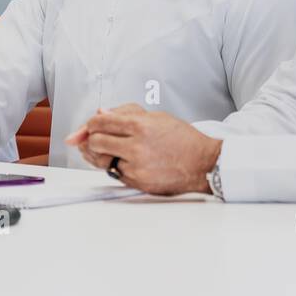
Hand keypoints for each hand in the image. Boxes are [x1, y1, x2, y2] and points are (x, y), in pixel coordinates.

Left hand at [70, 106, 220, 195]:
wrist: (203, 163)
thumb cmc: (184, 139)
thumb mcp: (157, 117)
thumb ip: (127, 114)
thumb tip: (102, 114)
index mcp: (140, 125)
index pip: (100, 122)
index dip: (92, 123)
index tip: (93, 125)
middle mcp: (136, 146)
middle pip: (95, 142)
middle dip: (93, 139)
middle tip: (98, 138)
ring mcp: (135, 166)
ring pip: (101, 160)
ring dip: (100, 154)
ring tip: (108, 150)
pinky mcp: (137, 182)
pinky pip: (115, 173)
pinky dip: (116, 167)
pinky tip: (124, 161)